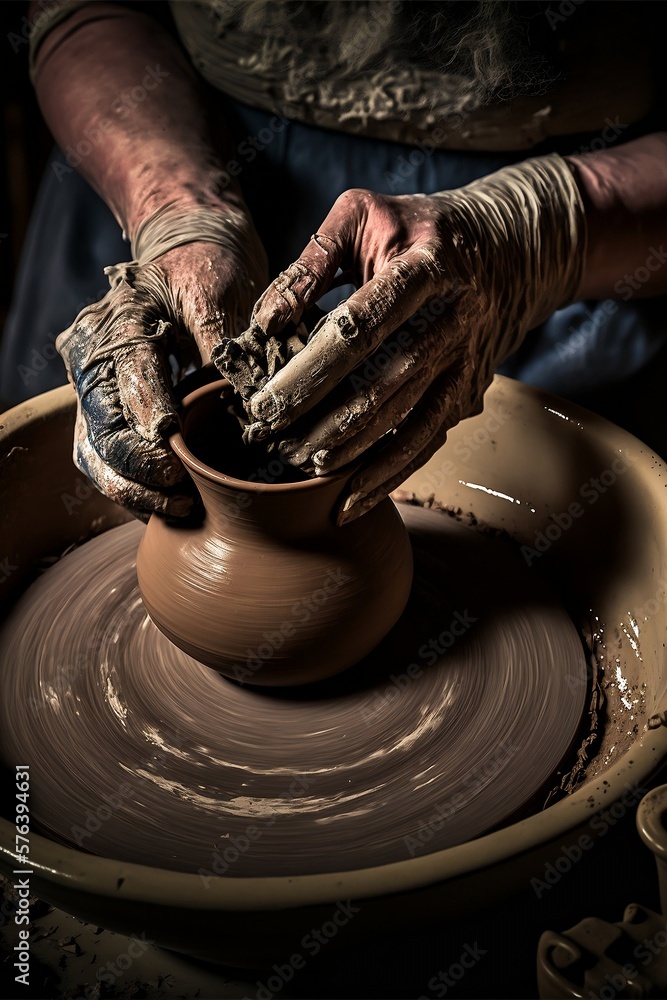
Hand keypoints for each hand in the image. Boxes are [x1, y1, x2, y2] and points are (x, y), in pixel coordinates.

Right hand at [57, 209, 266, 518]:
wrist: (187, 253)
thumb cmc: (205, 267)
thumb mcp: (216, 289)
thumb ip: (220, 342)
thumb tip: (245, 398)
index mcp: (117, 322)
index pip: (124, 373)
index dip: (145, 409)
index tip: (170, 440)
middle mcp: (92, 360)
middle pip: (99, 427)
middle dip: (138, 466)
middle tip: (180, 487)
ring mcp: (94, 391)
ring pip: (95, 455)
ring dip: (133, 488)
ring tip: (181, 507)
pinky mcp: (107, 414)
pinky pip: (107, 463)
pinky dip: (135, 489)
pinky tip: (172, 505)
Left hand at [218, 155, 584, 523]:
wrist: (512, 247)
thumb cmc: (419, 228)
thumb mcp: (364, 215)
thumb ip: (310, 262)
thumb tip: (265, 321)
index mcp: (426, 268)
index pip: (362, 327)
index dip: (311, 369)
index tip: (265, 397)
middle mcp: (455, 320)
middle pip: (383, 383)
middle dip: (321, 418)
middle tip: (269, 438)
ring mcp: (466, 363)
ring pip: (406, 420)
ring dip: (351, 452)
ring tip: (298, 466)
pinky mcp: (467, 393)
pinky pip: (426, 443)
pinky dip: (387, 477)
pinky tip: (348, 501)